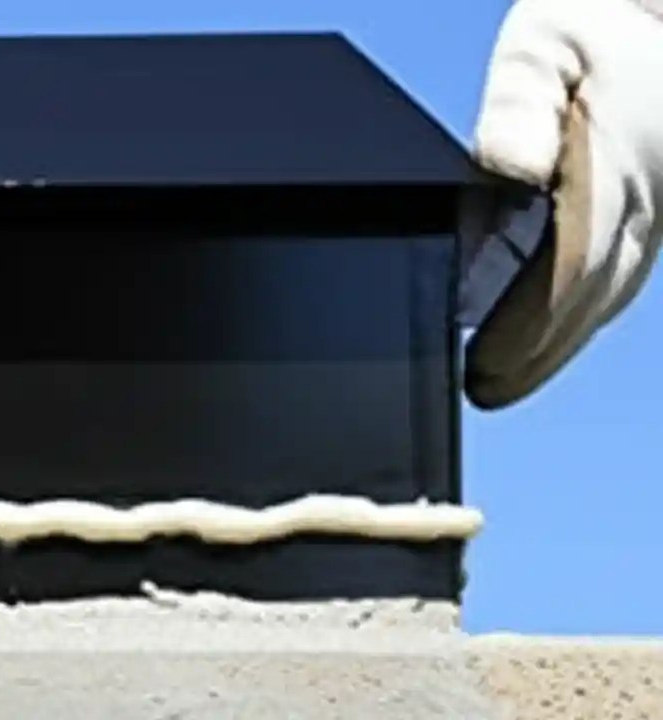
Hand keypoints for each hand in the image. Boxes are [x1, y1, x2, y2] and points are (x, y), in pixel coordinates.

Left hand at [465, 0, 662, 408]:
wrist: (656, 21)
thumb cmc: (587, 34)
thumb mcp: (541, 48)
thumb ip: (519, 105)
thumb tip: (505, 163)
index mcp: (612, 168)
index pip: (569, 273)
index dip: (525, 329)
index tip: (482, 368)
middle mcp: (641, 203)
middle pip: (588, 302)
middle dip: (534, 354)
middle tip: (481, 391)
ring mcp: (652, 213)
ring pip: (607, 299)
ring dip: (557, 346)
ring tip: (502, 381)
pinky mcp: (648, 215)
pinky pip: (616, 281)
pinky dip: (576, 317)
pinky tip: (542, 338)